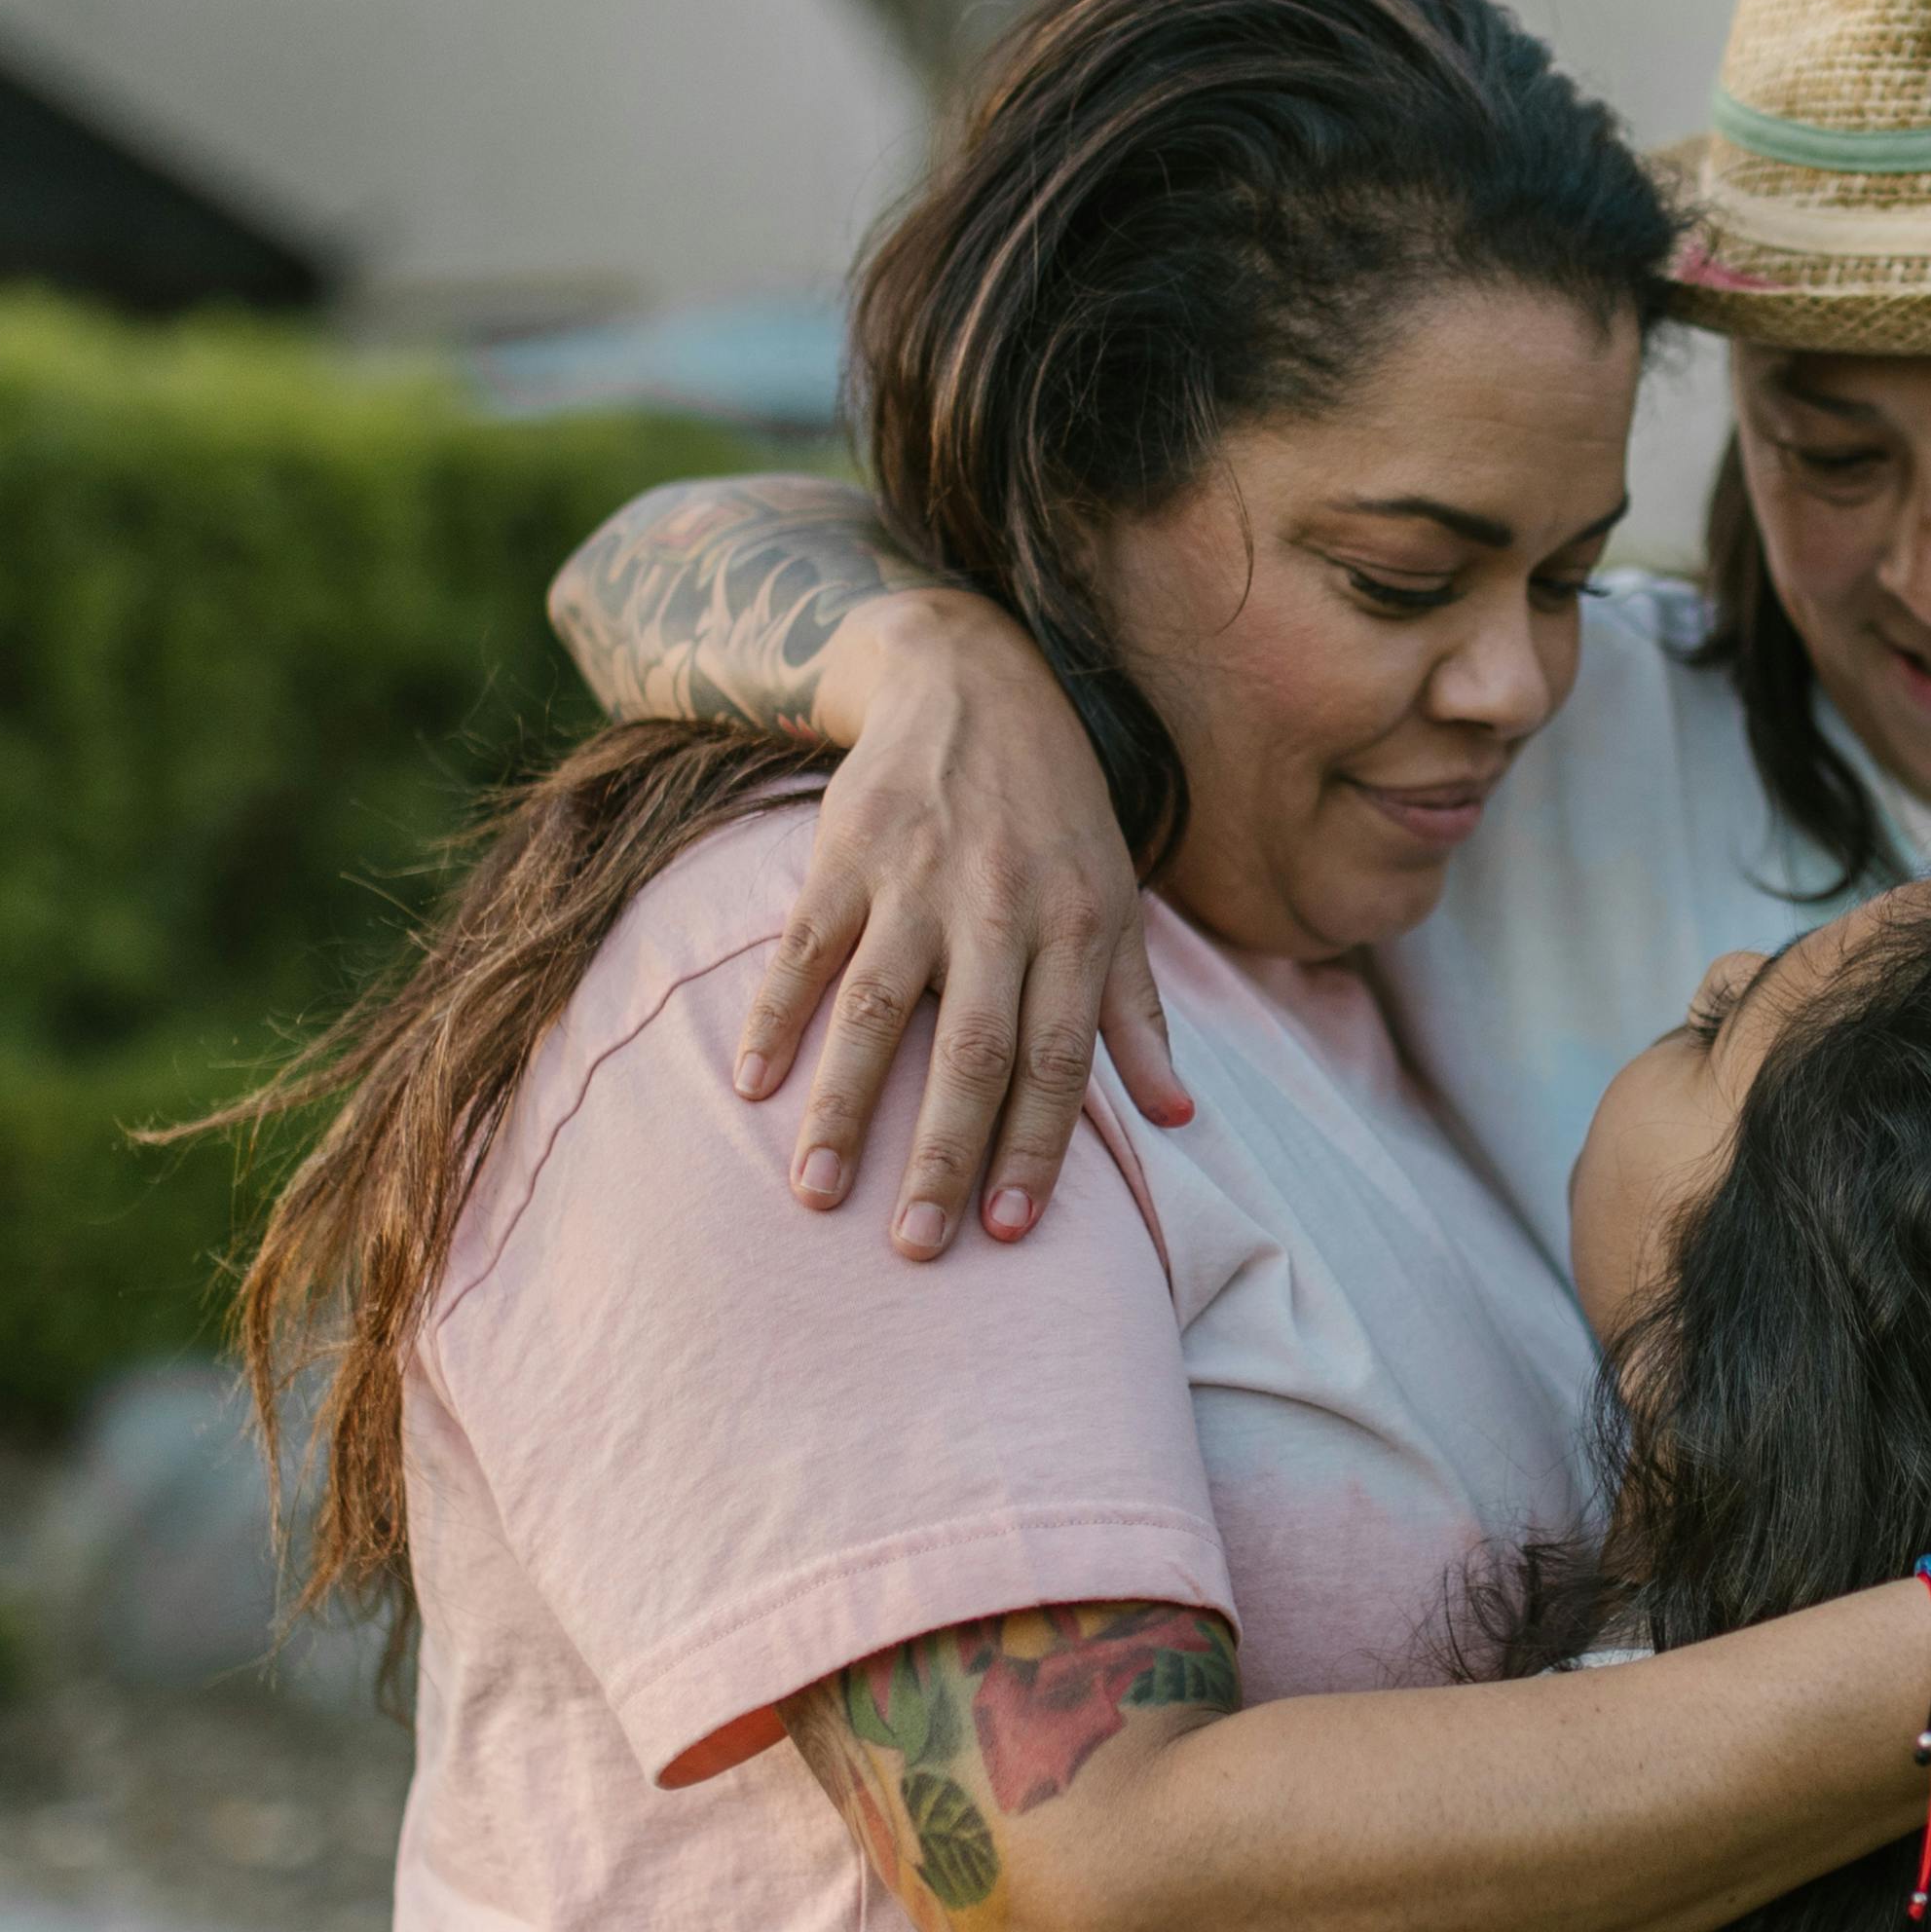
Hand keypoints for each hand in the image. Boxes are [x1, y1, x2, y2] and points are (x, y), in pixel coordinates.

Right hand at [738, 588, 1187, 1254]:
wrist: (974, 682)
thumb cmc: (1057, 815)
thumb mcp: (1116, 901)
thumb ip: (1137, 1014)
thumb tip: (1178, 1117)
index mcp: (1077, 928)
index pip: (1058, 1060)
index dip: (1036, 1148)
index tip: (1007, 1233)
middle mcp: (1000, 908)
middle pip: (972, 1050)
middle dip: (944, 1155)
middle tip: (915, 1249)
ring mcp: (918, 879)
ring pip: (878, 1010)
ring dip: (845, 1107)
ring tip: (818, 1194)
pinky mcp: (846, 853)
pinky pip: (804, 948)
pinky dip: (776, 1016)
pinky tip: (752, 1085)